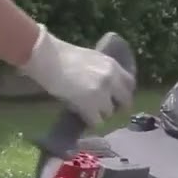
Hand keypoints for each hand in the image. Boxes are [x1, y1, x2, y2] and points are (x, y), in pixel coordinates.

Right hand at [19, 25, 136, 125]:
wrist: (48, 58)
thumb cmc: (63, 56)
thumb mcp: (91, 59)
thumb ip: (102, 72)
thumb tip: (108, 89)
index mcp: (113, 65)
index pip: (130, 83)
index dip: (124, 93)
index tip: (117, 98)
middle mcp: (111, 78)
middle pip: (125, 101)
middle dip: (116, 107)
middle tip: (105, 110)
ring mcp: (102, 92)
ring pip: (109, 113)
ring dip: (100, 114)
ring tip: (88, 111)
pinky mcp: (90, 105)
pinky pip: (97, 121)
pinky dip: (90, 121)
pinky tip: (82, 116)